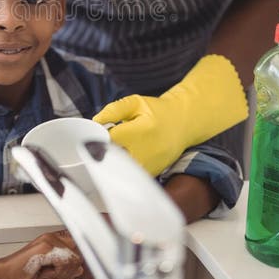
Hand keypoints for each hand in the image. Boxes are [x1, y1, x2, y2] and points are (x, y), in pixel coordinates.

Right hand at [0, 230, 83, 278]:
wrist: (3, 276)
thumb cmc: (19, 276)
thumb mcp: (49, 275)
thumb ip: (64, 271)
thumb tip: (79, 268)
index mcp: (52, 242)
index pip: (78, 248)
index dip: (75, 264)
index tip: (69, 273)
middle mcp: (52, 238)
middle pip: (78, 256)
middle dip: (69, 271)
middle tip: (51, 275)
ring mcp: (49, 241)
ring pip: (73, 260)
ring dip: (62, 274)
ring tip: (45, 274)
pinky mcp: (46, 247)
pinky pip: (65, 262)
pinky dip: (57, 274)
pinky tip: (44, 273)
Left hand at [94, 54, 247, 175]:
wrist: (182, 123)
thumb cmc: (157, 112)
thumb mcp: (135, 102)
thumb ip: (114, 110)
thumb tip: (96, 121)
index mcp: (142, 130)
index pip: (110, 140)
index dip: (99, 138)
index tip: (96, 135)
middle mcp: (147, 151)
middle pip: (115, 158)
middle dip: (105, 152)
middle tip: (105, 144)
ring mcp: (151, 165)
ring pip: (122, 170)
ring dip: (114, 162)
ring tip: (117, 151)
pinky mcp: (153, 173)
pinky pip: (132, 176)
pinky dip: (125, 169)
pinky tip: (126, 159)